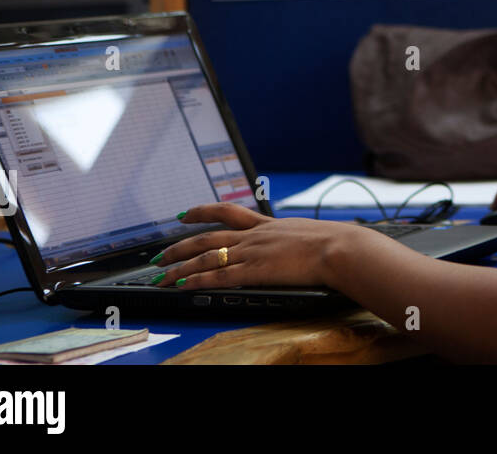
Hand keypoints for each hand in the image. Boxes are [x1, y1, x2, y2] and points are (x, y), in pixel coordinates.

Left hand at [151, 202, 353, 289]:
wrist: (338, 248)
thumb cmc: (332, 242)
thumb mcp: (307, 232)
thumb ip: (292, 237)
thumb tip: (296, 242)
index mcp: (266, 225)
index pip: (227, 212)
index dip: (202, 212)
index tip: (184, 214)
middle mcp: (254, 236)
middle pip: (207, 237)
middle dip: (179, 246)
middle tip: (158, 255)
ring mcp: (253, 252)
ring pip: (207, 257)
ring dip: (180, 266)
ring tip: (161, 275)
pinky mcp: (255, 271)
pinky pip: (219, 275)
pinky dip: (198, 279)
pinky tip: (183, 284)